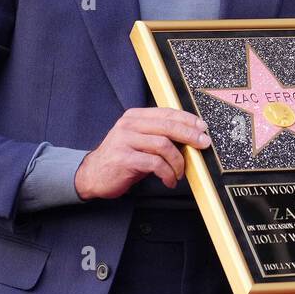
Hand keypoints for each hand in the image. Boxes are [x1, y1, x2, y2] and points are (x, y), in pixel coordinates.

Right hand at [75, 107, 210, 199]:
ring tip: (179, 173)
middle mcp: (129, 125)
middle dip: (190, 135)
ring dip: (178, 161)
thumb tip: (191, 136)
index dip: (187, 119)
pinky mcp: (124, 158)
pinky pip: (155, 163)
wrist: (91, 175)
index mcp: (134, 117)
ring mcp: (125, 141)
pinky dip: (167, 173)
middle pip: (168, 126)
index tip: (202, 128)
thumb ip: (158, 135)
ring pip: (164, 145)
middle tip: (203, 145)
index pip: (166, 112)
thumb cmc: (121, 159)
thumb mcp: (139, 141)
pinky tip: (169, 181)